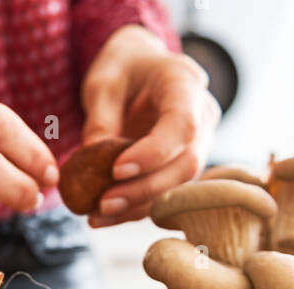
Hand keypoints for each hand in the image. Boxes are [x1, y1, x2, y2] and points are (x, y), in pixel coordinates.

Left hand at [80, 25, 220, 227]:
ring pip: (179, 184)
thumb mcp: (103, 83)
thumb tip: (91, 166)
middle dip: (144, 189)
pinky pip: (166, 190)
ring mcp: (199, 142)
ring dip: (138, 205)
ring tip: (97, 216)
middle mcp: (202, 114)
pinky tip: (104, 216)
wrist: (140, 67)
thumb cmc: (123, 68)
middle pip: (187, 162)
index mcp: (185, 83)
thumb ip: (101, 120)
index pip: (183, 124)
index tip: (116, 170)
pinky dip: (136, 207)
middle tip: (103, 203)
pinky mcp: (183, 162)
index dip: (154, 153)